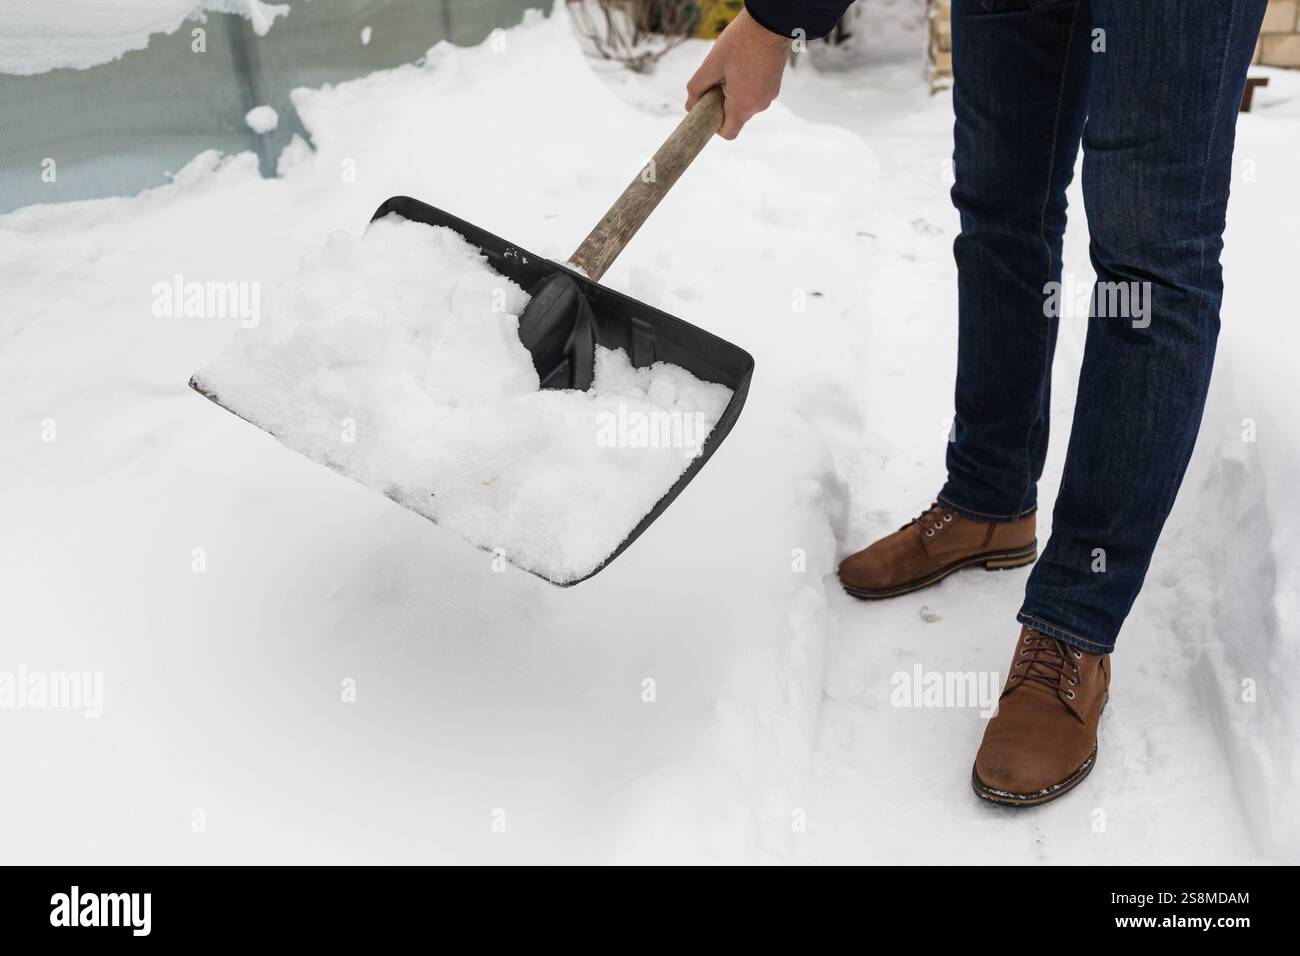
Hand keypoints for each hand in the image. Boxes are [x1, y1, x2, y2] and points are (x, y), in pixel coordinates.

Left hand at [685, 9, 789, 139]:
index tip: (708, 108)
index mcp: (744, 104)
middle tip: (716, 79)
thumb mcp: (712, 64)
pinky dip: (746, 85)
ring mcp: (770, 94)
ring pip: (746, 103)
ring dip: (734, 92)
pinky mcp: (774, 83)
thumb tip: (690, 106)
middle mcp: (760, 104)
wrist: (771, 21)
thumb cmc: (741, 41)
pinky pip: (755, 92)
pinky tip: (742, 64)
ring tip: (731, 67)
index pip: (728, 132)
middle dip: (722, 104)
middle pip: (736, 116)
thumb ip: (697, 88)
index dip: (714, 126)